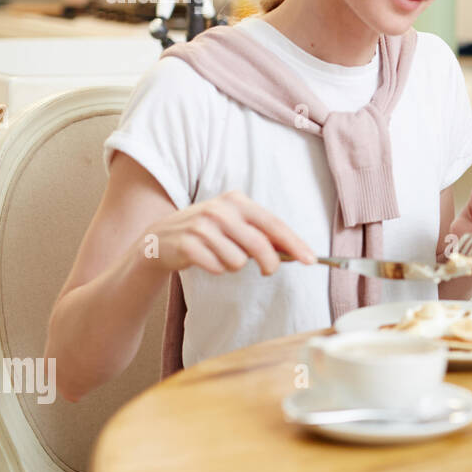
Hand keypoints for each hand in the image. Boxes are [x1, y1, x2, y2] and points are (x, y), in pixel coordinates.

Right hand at [144, 190, 314, 275]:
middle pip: (259, 244)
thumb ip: (262, 235)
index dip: (294, 243)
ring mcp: (201, 226)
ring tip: (221, 256)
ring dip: (234, 265)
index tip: (311, 260)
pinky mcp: (187, 244)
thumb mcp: (234, 224)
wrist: (160, 237)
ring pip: (237, 261)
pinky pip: (217, 267)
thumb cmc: (208, 232)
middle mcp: (220, 210)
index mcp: (236, 200)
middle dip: (270, 263)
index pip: (273, 224)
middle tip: (268, 271)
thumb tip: (295, 252)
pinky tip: (206, 260)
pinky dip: (217, 268)